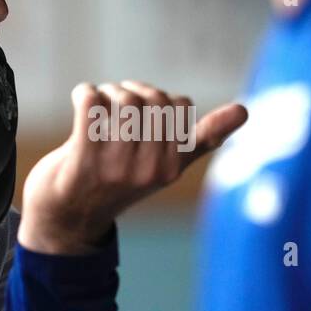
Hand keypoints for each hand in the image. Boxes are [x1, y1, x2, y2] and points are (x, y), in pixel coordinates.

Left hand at [18, 80, 247, 254]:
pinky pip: (91, 103)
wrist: (66, 219)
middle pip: (152, 97)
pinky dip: (85, 93)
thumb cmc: (116, 183)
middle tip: (115, 105)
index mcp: (171, 168)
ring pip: (123, 98)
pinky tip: (82, 99)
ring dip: (107, 93)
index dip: (165, 100)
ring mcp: (116, 167)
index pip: (183, 109)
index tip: (161, 114)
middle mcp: (148, 170)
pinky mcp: (82, 159)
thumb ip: (201, 140)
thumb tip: (245, 111)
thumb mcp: (164, 166)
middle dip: (132, 90)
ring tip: (98, 107)